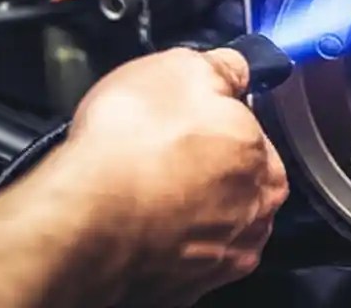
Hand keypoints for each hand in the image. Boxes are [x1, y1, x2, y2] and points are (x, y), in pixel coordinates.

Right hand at [37, 47, 288, 306]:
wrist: (85, 216)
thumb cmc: (133, 145)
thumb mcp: (183, 67)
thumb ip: (224, 68)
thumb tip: (235, 66)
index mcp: (265, 166)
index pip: (252, 133)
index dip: (214, 118)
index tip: (186, 116)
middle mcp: (251, 220)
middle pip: (231, 181)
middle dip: (199, 164)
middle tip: (156, 146)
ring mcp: (214, 261)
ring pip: (203, 220)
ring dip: (180, 203)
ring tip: (139, 182)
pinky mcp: (177, 288)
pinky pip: (172, 253)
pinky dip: (156, 236)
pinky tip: (131, 217)